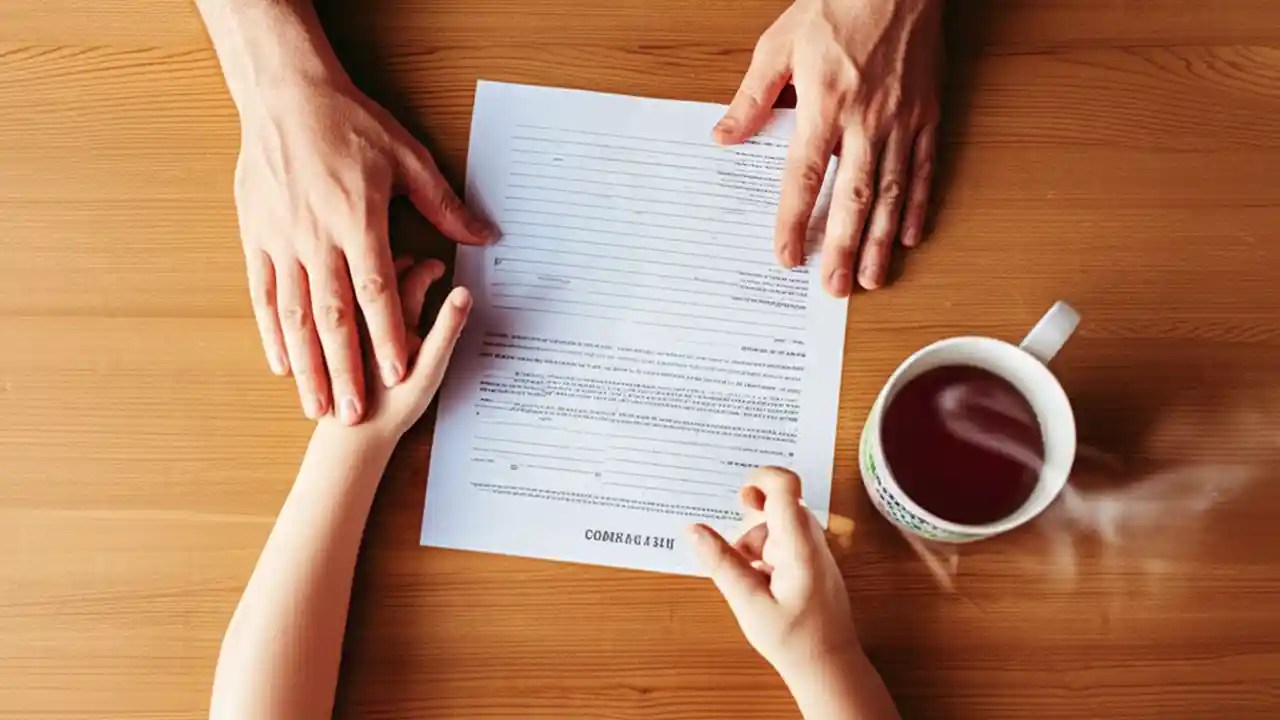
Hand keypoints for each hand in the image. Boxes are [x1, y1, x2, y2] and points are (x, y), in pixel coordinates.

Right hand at [236, 78, 492, 422]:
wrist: (284, 95)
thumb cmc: (349, 123)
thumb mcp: (408, 157)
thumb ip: (444, 203)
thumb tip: (486, 235)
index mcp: (357, 220)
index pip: (375, 292)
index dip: (387, 336)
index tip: (396, 375)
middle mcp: (316, 237)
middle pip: (332, 316)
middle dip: (344, 370)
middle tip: (352, 414)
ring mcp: (281, 240)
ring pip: (293, 314)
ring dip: (305, 364)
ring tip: (316, 404)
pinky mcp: (255, 238)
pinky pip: (262, 294)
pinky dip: (270, 333)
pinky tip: (281, 364)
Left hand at [318, 258, 471, 440]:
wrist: (350, 436)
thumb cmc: (393, 407)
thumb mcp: (430, 369)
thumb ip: (447, 329)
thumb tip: (464, 293)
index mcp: (389, 318)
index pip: (410, 278)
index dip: (429, 269)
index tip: (440, 267)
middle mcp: (363, 314)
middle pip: (379, 274)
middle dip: (402, 264)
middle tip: (418, 264)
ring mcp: (345, 324)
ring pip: (357, 283)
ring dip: (376, 275)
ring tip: (390, 273)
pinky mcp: (330, 335)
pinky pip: (340, 301)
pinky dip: (355, 292)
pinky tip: (359, 297)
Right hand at [688, 467, 860, 676]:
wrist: (828, 667)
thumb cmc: (793, 640)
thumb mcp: (748, 603)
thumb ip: (721, 563)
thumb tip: (694, 530)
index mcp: (798, 546)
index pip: (786, 487)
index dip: (761, 477)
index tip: (738, 494)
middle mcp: (811, 541)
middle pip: (776, 508)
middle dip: (749, 526)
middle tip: (735, 556)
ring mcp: (815, 551)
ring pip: (776, 528)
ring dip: (755, 545)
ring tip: (749, 582)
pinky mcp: (812, 562)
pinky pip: (784, 543)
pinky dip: (765, 555)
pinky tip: (760, 584)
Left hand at [715, 0, 942, 294]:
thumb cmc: (837, 5)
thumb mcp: (779, 45)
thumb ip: (752, 98)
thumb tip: (724, 137)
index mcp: (825, 105)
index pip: (804, 176)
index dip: (793, 220)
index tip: (786, 256)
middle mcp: (867, 120)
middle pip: (852, 196)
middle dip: (842, 246)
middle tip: (833, 287)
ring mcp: (902, 121)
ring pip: (890, 191)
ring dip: (880, 240)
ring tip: (870, 278)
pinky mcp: (927, 114)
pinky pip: (923, 168)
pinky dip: (916, 204)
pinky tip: (909, 235)